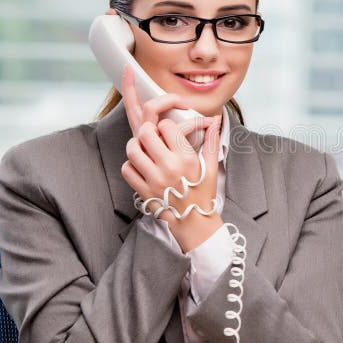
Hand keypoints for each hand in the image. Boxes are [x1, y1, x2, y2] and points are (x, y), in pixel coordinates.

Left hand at [119, 65, 223, 250]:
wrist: (193, 222)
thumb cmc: (203, 193)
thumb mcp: (212, 167)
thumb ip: (212, 141)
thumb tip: (215, 121)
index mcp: (187, 159)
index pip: (167, 126)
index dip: (167, 125)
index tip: (170, 132)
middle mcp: (169, 167)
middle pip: (146, 132)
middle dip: (148, 129)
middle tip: (153, 136)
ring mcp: (154, 180)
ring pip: (132, 148)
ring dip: (136, 144)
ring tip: (144, 148)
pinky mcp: (143, 191)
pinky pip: (127, 168)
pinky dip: (130, 164)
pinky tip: (141, 165)